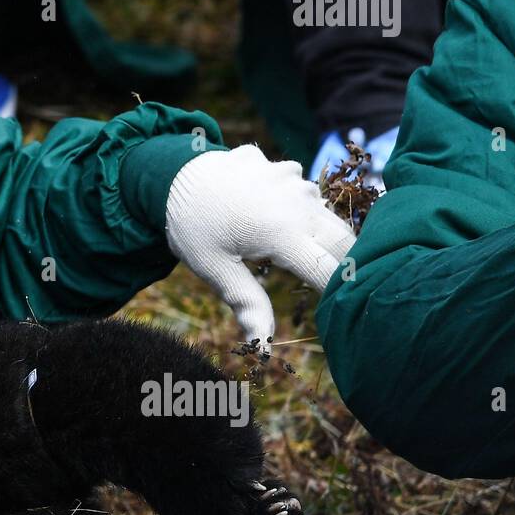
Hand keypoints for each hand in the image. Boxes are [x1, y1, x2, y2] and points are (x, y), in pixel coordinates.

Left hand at [165, 146, 356, 353]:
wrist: (169, 172)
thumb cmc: (191, 225)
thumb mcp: (214, 268)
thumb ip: (247, 304)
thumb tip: (264, 345)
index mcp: (284, 233)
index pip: (331, 270)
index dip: (340, 293)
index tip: (340, 311)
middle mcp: (299, 203)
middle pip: (344, 241)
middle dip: (346, 266)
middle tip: (332, 289)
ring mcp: (295, 181)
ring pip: (329, 215)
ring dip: (323, 237)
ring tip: (299, 257)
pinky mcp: (286, 169)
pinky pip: (308, 194)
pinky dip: (304, 212)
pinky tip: (279, 220)